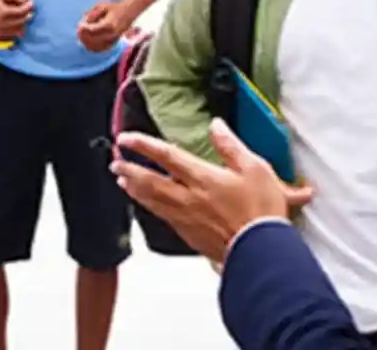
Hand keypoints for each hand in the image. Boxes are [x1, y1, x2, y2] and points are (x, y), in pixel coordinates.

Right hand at [0, 0, 33, 41]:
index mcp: (3, 13)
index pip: (20, 11)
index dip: (28, 7)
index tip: (31, 3)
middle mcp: (1, 24)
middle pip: (21, 22)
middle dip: (27, 16)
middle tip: (30, 12)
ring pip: (17, 32)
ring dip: (22, 25)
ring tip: (23, 19)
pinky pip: (10, 38)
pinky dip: (14, 34)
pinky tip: (16, 28)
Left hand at [77, 0, 131, 51]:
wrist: (129, 11)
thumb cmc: (114, 7)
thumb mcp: (102, 6)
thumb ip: (91, 15)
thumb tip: (82, 23)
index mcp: (109, 25)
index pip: (93, 30)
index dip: (84, 30)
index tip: (79, 26)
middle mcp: (112, 34)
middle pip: (94, 40)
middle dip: (84, 37)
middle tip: (79, 32)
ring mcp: (114, 40)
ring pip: (97, 46)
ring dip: (88, 43)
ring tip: (82, 37)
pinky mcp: (114, 42)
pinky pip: (102, 49)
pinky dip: (94, 47)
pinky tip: (88, 43)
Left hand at [110, 118, 312, 261]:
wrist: (261, 251)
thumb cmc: (261, 211)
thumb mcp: (254, 168)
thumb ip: (230, 145)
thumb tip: (216, 125)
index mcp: (203, 178)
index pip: (166, 156)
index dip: (142, 145)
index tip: (125, 139)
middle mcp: (188, 198)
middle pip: (150, 181)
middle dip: (130, 169)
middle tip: (115, 162)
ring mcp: (186, 218)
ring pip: (151, 200)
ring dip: (134, 189)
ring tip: (123, 181)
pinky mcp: (188, 235)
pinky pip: (162, 217)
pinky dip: (149, 207)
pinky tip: (147, 204)